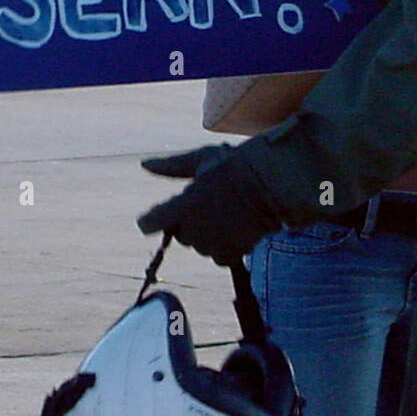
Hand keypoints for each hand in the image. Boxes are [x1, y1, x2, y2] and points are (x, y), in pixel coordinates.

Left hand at [138, 143, 284, 264]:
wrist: (272, 183)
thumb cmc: (235, 165)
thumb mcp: (201, 159)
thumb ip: (171, 167)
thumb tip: (144, 165)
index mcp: (182, 206)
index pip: (150, 224)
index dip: (153, 219)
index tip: (161, 214)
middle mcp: (194, 229)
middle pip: (179, 235)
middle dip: (188, 223)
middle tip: (208, 204)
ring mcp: (212, 244)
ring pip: (200, 246)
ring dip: (206, 235)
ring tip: (225, 214)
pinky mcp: (231, 254)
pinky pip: (218, 257)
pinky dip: (224, 246)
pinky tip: (235, 229)